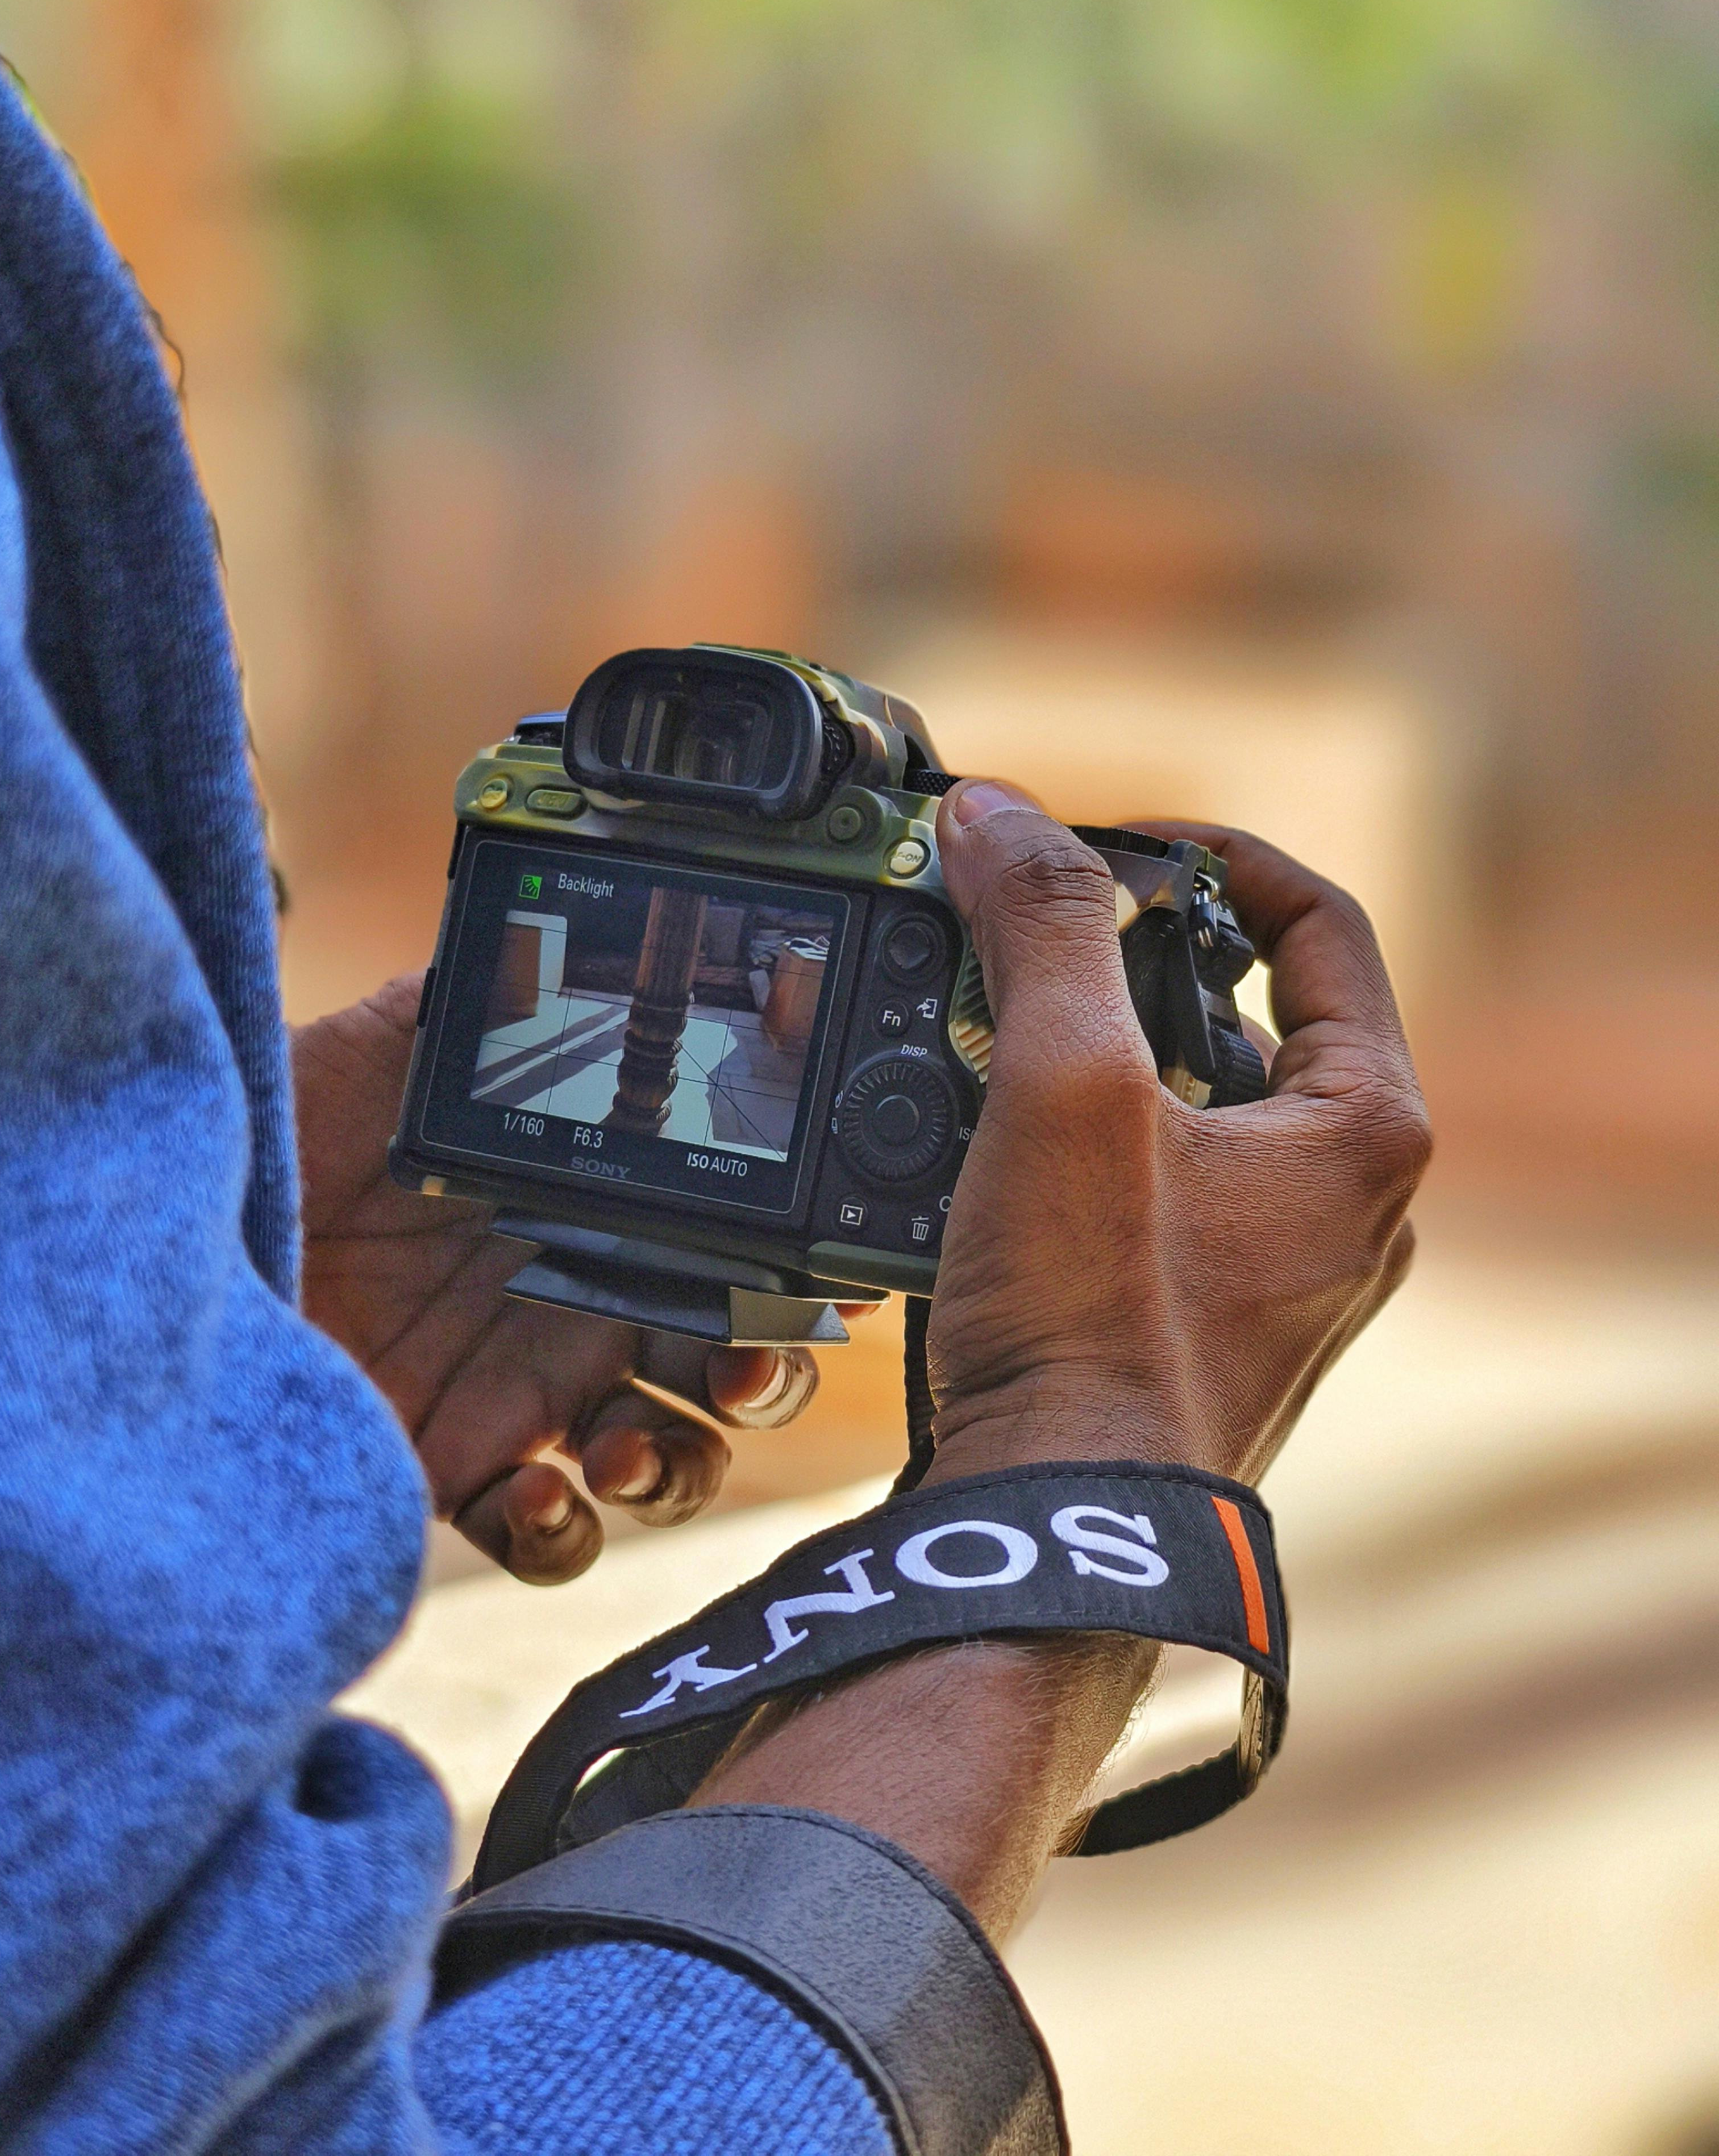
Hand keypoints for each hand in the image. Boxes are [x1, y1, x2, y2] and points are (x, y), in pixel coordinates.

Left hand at [293, 974, 819, 1582]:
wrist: (157, 1247)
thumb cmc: (274, 1133)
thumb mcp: (381, 1047)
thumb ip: (486, 996)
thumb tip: (573, 918)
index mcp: (586, 1211)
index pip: (720, 1244)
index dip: (787, 1268)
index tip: (817, 1276)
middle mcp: (571, 1309)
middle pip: (721, 1365)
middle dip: (762, 1376)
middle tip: (744, 1365)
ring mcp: (519, 1400)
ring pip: (661, 1460)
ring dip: (675, 1464)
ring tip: (618, 1447)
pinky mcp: (450, 1475)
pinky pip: (547, 1536)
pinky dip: (563, 1535)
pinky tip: (531, 1496)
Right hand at [701, 794, 1427, 1935]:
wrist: (1051, 1531)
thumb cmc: (1093, 1328)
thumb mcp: (1067, 1089)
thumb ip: (1040, 931)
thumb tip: (998, 814)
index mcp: (1363, 1127)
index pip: (1318, 919)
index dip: (1213, 853)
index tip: (1108, 841)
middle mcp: (1343, 1198)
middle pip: (1242, 1009)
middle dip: (1123, 961)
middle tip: (1019, 938)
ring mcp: (1277, 1268)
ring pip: (1184, 1100)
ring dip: (1087, 1052)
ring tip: (982, 1034)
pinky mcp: (1200, 1317)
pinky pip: (1146, 1183)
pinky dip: (1072, 1140)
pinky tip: (982, 1144)